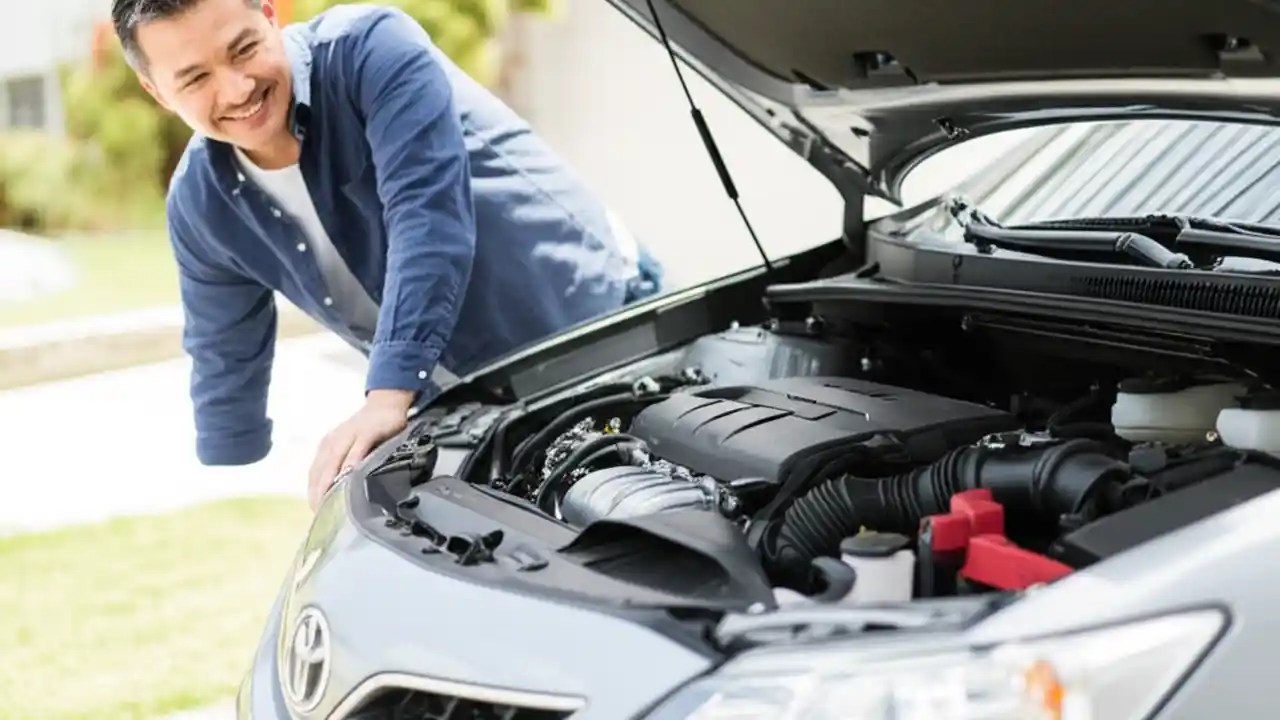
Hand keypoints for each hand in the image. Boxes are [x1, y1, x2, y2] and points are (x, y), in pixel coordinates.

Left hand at [308, 389, 413, 509]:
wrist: (385, 404)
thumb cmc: (368, 431)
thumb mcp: (351, 448)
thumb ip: (344, 466)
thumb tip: (340, 495)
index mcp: (327, 447)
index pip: (314, 473)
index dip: (313, 492)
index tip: (315, 511)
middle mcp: (334, 441)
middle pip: (321, 469)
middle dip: (318, 491)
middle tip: (319, 512)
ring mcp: (349, 435)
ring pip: (335, 460)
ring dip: (329, 481)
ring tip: (328, 501)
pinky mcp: (367, 432)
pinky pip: (358, 449)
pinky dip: (352, 462)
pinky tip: (350, 475)